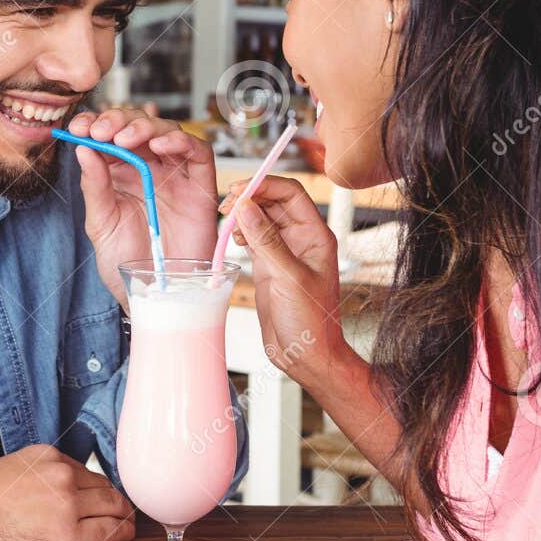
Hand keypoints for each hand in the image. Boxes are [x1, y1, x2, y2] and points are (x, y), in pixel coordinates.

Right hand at [0, 445, 135, 540]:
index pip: (85, 471)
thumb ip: (33, 477)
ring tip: (130, 523)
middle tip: (125, 509)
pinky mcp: (66, 537)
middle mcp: (62, 476)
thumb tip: (46, 493)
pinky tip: (126, 535)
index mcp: (46, 456)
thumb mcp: (6, 471)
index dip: (97, 487)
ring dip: (124, 515)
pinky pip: (106, 532)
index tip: (103, 495)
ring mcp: (66, 506)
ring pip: (111, 507)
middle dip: (116, 499)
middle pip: (103, 487)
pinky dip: (121, 533)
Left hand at [66, 109, 217, 306]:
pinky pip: (198, 151)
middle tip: (102, 130)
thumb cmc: (128, 264)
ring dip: (146, 126)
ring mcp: (175, 175)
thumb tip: (83, 148)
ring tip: (126, 138)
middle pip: (138, 126)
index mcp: (120, 174)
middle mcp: (149, 169)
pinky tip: (160, 145)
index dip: (95, 123)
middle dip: (119, 120)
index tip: (80, 126)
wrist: (154, 295)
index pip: (109, 136)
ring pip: (167, 131)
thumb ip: (95, 187)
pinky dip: (181, 141)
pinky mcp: (200, 186)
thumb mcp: (101, 225)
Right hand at [222, 176, 349, 387]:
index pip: (291, 194)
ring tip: (225, 221)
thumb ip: (266, 241)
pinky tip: (233, 239)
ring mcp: (284, 252)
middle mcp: (301, 239)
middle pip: (273, 203)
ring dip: (242, 215)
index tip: (239, 190)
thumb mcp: (288, 278)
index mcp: (315, 236)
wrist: (307, 355)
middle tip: (225, 206)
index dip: (265, 186)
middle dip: (249, 198)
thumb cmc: (311, 322)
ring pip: (261, 219)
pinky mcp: (269, 266)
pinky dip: (240, 234)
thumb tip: (246, 207)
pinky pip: (253, 239)